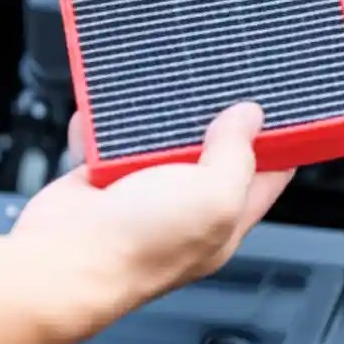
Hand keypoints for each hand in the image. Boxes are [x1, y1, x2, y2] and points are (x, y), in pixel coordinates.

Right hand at [9, 103, 292, 336]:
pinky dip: (106, 122)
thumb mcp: (214, 196)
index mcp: (224, 217)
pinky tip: (113, 107)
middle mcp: (186, 206)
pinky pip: (109, 139)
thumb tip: (249, 117)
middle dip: (216, 117)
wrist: (62, 261)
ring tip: (171, 84)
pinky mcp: (102, 180)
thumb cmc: (138, 247)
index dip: (279, 141)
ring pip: (161, 140)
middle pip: (214, 151)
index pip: (267, 175)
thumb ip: (237, 155)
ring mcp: (143, 192)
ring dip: (160, 116)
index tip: (281, 104)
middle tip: (222, 82)